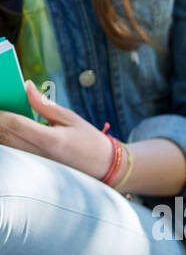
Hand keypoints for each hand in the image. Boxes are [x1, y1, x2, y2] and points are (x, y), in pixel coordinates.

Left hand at [0, 80, 114, 178]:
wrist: (106, 168)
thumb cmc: (91, 142)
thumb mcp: (71, 119)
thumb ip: (44, 104)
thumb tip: (26, 86)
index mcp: (51, 141)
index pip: (15, 124)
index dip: (1, 113)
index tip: (0, 99)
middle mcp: (40, 154)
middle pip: (5, 135)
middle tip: (1, 104)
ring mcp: (36, 163)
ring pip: (5, 144)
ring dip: (1, 129)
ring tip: (3, 116)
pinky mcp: (35, 166)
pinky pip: (13, 150)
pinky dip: (6, 138)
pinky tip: (6, 128)